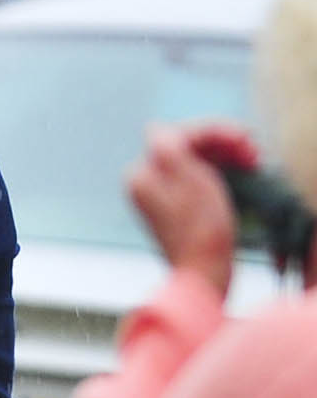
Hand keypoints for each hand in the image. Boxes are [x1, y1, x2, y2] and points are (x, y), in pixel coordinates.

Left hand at [126, 120, 256, 293]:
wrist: (204, 271)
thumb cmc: (200, 226)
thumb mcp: (186, 178)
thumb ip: (167, 147)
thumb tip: (155, 126)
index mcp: (143, 173)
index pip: (180, 134)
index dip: (215, 131)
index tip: (244, 139)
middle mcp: (148, 182)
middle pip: (189, 146)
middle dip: (224, 143)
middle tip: (253, 151)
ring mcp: (163, 195)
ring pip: (199, 160)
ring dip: (228, 155)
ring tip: (254, 161)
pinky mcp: (180, 207)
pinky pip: (202, 176)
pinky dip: (224, 171)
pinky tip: (245, 171)